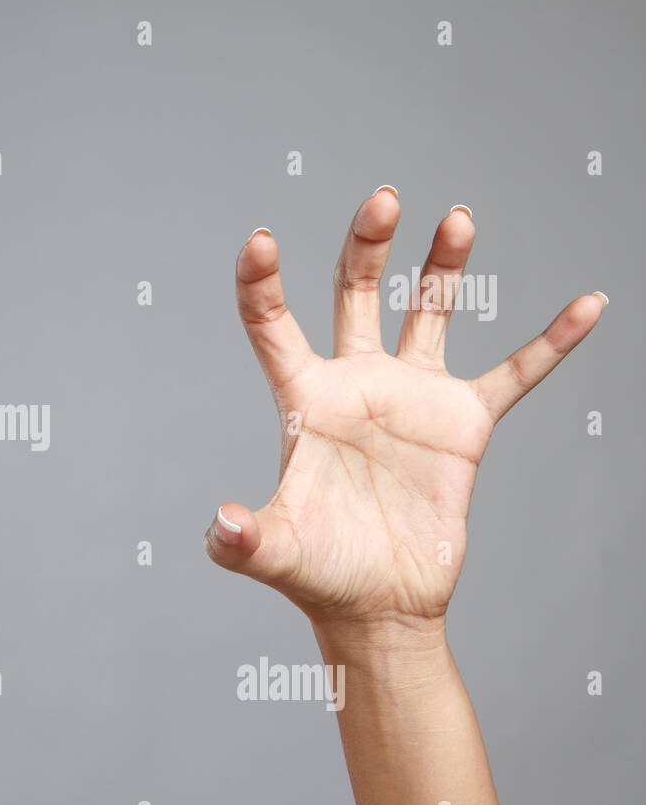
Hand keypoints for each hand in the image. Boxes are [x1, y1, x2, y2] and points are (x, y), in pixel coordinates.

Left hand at [205, 189, 603, 638]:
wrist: (379, 606)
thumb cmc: (319, 575)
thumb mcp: (275, 553)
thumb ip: (241, 540)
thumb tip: (218, 528)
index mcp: (305, 401)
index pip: (273, 327)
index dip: (261, 284)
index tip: (260, 241)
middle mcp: (356, 384)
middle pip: (356, 293)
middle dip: (368, 245)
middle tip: (384, 198)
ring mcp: (411, 398)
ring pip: (429, 311)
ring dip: (443, 264)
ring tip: (455, 217)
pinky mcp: (463, 424)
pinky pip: (515, 373)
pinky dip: (551, 342)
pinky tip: (587, 305)